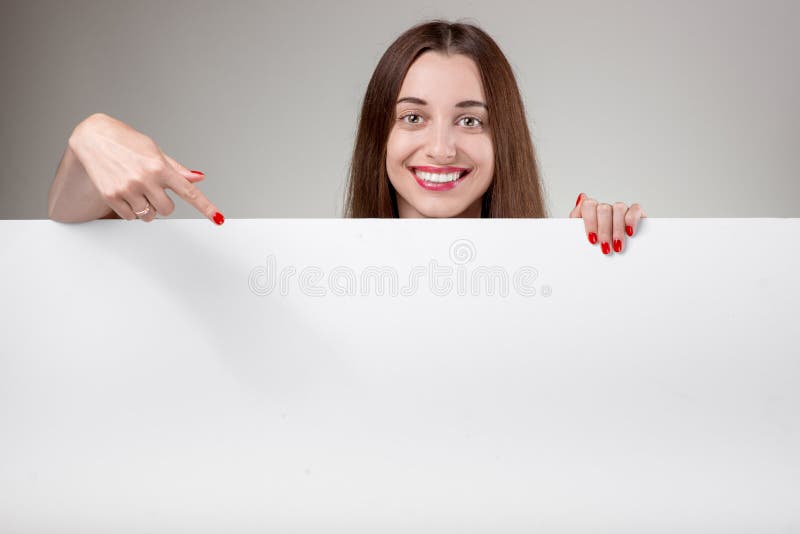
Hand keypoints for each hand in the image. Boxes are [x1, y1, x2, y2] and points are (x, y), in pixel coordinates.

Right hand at [69, 113, 223, 223]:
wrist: (93, 137)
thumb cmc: (127, 142)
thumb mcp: (155, 151)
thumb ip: (177, 169)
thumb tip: (198, 178)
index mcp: (160, 167)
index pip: (189, 192)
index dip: (205, 207)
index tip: (218, 218)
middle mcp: (145, 179)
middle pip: (167, 209)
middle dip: (164, 204)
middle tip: (154, 190)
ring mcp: (128, 189)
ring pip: (149, 216)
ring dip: (147, 209)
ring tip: (137, 191)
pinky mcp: (112, 196)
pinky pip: (131, 217)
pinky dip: (132, 212)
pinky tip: (126, 195)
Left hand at [569, 193, 646, 254]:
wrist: (613, 260)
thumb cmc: (594, 247)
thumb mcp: (580, 236)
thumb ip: (577, 217)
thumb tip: (581, 197)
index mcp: (591, 212)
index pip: (589, 205)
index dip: (590, 222)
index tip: (592, 240)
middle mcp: (606, 209)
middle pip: (604, 209)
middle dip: (604, 231)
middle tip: (605, 248)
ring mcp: (621, 210)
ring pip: (619, 208)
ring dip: (617, 229)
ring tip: (617, 246)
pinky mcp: (636, 214)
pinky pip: (635, 209)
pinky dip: (632, 220)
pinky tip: (629, 233)